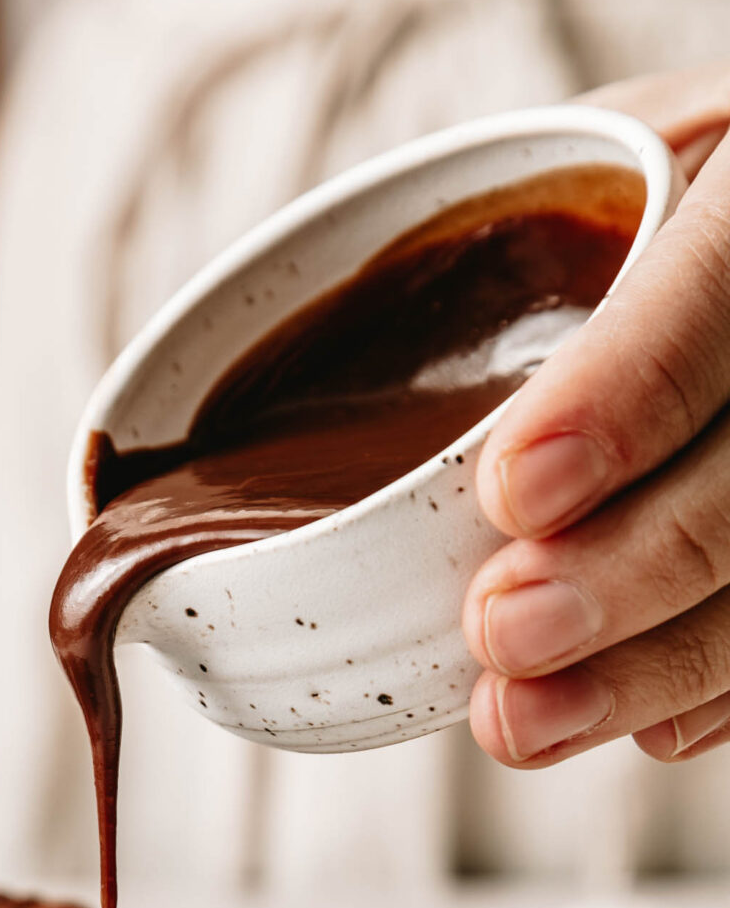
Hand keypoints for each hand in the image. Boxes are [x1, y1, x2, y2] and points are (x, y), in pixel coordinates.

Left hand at [464, 64, 729, 767]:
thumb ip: (473, 261)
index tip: (511, 490)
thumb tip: (227, 419)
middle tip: (499, 631)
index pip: (714, 285)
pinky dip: (715, 689)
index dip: (626, 394)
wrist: (724, 239)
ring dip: (654, 663)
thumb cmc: (607, 211)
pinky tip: (641, 724)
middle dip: (628, 567)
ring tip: (523, 720)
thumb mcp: (553, 184)